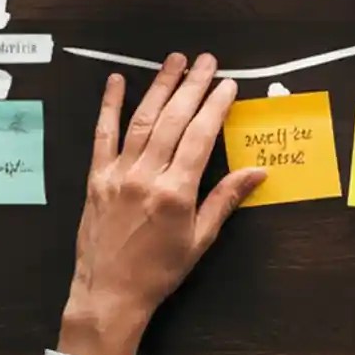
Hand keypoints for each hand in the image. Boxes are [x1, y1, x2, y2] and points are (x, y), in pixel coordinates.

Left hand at [58, 53, 265, 354]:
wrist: (108, 294)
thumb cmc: (159, 271)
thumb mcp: (201, 239)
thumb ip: (226, 199)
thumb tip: (259, 171)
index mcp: (175, 192)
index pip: (199, 137)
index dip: (215, 106)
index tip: (228, 84)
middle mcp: (145, 177)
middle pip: (172, 120)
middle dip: (192, 86)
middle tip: (207, 60)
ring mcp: (117, 174)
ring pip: (142, 120)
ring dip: (159, 86)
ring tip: (175, 60)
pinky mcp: (96, 177)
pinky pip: (102, 135)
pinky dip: (109, 106)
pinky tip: (117, 82)